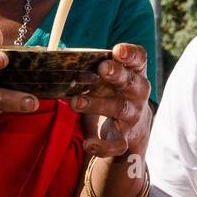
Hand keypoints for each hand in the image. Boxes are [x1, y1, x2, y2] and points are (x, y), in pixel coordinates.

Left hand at [70, 42, 151, 158]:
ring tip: (77, 102)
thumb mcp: (108, 76)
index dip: (130, 54)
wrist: (132, 127)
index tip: (117, 50)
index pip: (138, 59)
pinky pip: (116, 144)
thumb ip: (93, 66)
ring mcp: (132, 116)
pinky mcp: (124, 138)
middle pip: (131, 82)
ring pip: (120, 109)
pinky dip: (103, 146)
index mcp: (133, 73)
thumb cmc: (113, 92)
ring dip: (99, 105)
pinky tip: (88, 144)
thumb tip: (58, 57)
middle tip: (103, 68)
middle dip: (117, 74)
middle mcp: (137, 93)